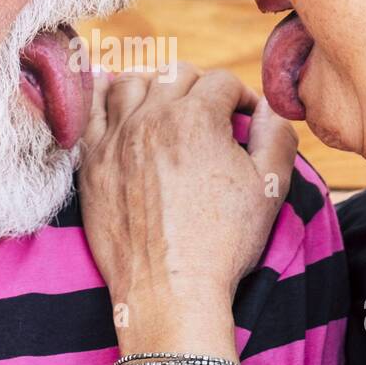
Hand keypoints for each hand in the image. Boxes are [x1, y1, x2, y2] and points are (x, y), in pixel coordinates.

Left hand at [78, 65, 298, 354]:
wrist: (170, 290)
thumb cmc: (223, 242)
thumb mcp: (270, 188)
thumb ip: (276, 137)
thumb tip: (269, 108)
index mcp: (197, 117)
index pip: (221, 81)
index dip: (241, 97)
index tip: (245, 121)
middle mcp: (151, 118)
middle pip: (176, 74)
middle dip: (200, 88)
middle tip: (211, 116)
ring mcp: (116, 139)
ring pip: (131, 83)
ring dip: (154, 87)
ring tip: (167, 108)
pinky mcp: (92, 163)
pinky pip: (90, 112)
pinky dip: (104, 101)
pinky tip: (117, 108)